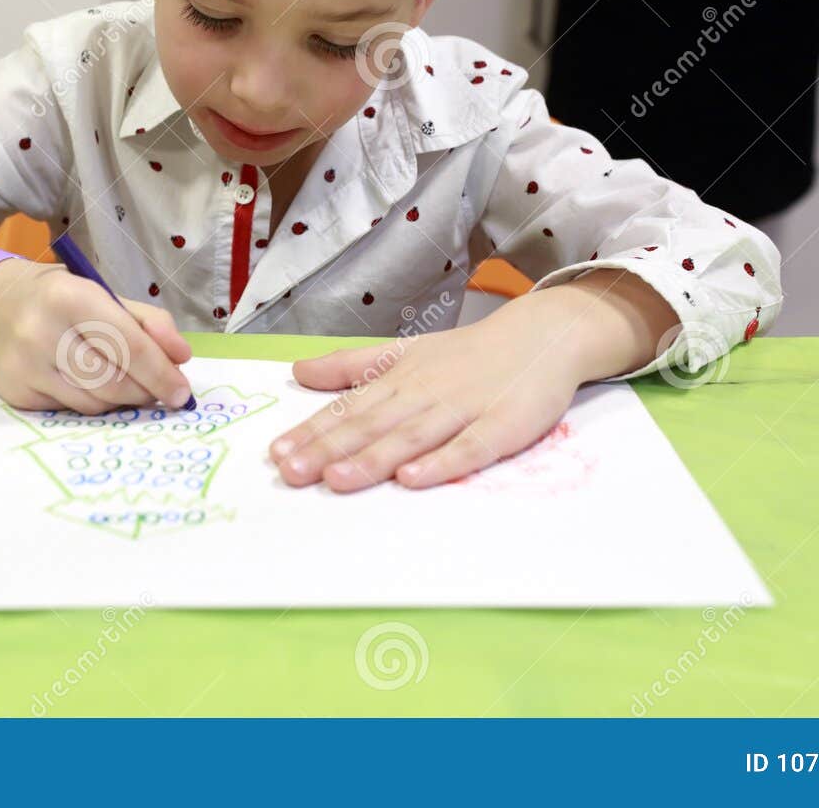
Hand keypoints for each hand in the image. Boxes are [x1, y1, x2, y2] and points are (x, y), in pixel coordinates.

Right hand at [0, 258, 193, 413]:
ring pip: (93, 403)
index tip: (181, 391)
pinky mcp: (16, 393)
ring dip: (121, 400)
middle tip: (159, 391)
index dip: (161, 373)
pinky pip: (70, 410)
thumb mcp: (101, 293)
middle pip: (113, 381)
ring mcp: (24, 367)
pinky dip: (91, 402)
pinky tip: (89, 384)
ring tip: (127, 385)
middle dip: (145, 391)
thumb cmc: (57, 297)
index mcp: (70, 297)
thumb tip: (181, 358)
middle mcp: (42, 333)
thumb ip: (146, 321)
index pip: (128, 345)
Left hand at [268, 272, 675, 491]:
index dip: (312, 432)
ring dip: (373, 459)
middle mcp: (423, 393)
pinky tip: (412, 480)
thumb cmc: (467, 354)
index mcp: (398, 379)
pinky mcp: (500, 426)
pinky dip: (439, 463)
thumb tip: (297, 371)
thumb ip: (351, 366)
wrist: (540, 337)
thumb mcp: (404, 352)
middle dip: (329, 450)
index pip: (348, 408)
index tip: (277, 454)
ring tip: (336, 480)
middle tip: (291, 473)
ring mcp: (462, 410)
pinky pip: (467, 448)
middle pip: (371, 425)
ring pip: (411, 437)